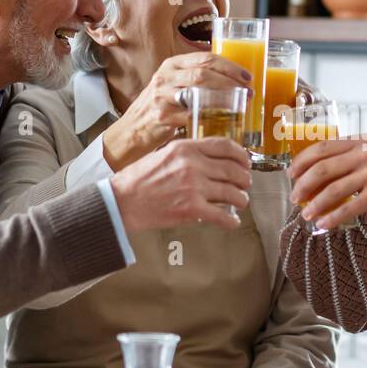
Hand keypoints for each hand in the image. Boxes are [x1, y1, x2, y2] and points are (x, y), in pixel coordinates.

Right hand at [99, 52, 251, 169]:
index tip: (248, 76)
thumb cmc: (158, 110)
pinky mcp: (162, 117)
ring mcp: (162, 96)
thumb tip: (233, 82)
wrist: (130, 132)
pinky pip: (192, 114)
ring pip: (200, 91)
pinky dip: (211, 117)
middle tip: (249, 92)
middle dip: (232, 81)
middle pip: (205, 72)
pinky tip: (224, 120)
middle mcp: (166, 77)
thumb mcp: (173, 87)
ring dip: (225, 98)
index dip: (230, 66)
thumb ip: (195, 81)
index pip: (205, 58)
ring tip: (242, 104)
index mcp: (172, 65)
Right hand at [111, 137, 250, 230]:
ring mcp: (193, 187)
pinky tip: (233, 221)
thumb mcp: (163, 154)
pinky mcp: (191, 209)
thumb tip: (210, 161)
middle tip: (245, 183)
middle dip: (244, 178)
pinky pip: (221, 216)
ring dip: (241, 198)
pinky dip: (231, 220)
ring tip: (241, 201)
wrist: (121, 201)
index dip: (240, 154)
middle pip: (232, 169)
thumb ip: (187, 154)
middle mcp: (192, 165)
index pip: (224, 146)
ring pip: (231, 192)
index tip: (245, 161)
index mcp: (185, 148)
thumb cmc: (138, 179)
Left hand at [289, 135, 366, 230]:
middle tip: (293, 197)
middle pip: (322, 168)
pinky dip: (330, 218)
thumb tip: (314, 176)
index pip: (323, 147)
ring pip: (331, 190)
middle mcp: (366, 153)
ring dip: (313, 205)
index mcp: (363, 141)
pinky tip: (322, 225)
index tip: (291, 174)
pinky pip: (346, 208)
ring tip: (305, 214)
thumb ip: (351, 160)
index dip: (302, 161)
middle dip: (302, 184)